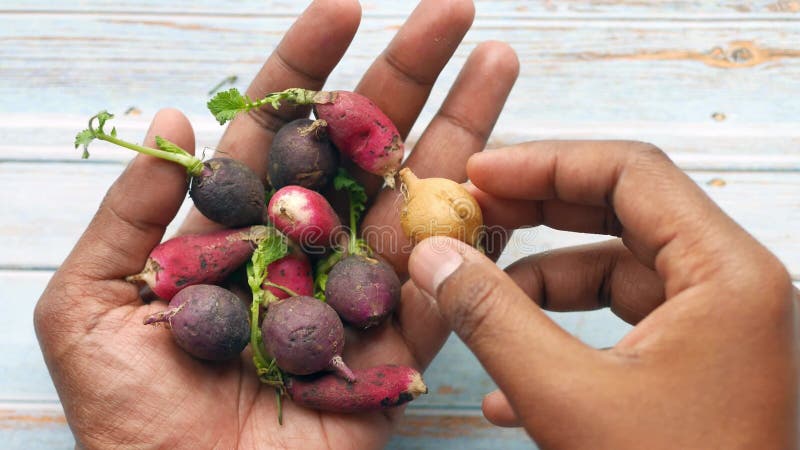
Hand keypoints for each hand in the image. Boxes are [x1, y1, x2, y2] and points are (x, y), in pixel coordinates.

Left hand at [33, 0, 517, 447]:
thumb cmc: (128, 422)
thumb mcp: (89, 305)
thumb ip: (132, 215)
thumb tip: (177, 119)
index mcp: (236, 230)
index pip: (278, 130)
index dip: (309, 67)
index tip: (344, 7)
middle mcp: (304, 249)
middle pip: (362, 149)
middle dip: (406, 76)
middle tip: (451, 11)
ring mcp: (358, 292)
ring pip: (414, 199)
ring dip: (461, 131)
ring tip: (497, 64)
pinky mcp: (396, 346)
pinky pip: (446, 282)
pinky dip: (479, 232)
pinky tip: (513, 177)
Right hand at [408, 141, 798, 448]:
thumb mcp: (565, 397)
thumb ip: (490, 315)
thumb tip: (432, 256)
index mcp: (728, 273)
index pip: (631, 173)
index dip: (546, 164)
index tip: (478, 174)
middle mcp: (732, 286)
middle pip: (624, 211)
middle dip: (540, 211)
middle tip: (473, 210)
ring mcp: (716, 326)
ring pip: (616, 270)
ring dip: (541, 283)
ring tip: (476, 298)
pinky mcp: (693, 363)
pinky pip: (620, 322)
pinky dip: (563, 333)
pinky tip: (507, 381)